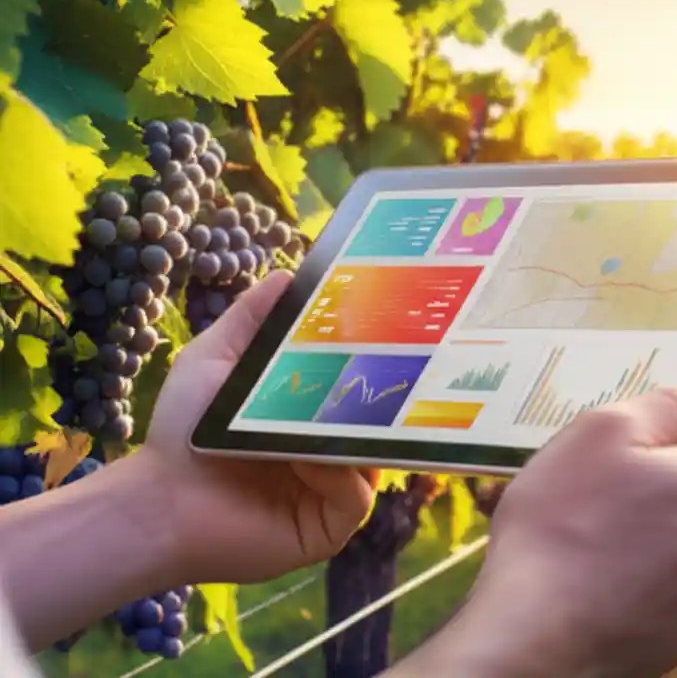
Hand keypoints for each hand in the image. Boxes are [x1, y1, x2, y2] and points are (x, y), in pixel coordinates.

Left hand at [136, 271, 375, 584]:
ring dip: (357, 435)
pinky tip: (308, 457)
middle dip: (385, 400)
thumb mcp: (215, 359)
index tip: (390, 338)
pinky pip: (355, 496)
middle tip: (394, 369)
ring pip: (374, 459)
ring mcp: (331, 493)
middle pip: (379, 425)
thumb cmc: (183, 432)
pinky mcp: (327, 528)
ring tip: (332, 414)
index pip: (361, 391)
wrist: (157, 500)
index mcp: (312, 419)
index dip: (375, 368)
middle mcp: (329, 455)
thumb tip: (288, 274)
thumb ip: (249, 317)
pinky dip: (339, 474)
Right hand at [406, 379, 676, 677]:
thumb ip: (671, 406)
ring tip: (591, 541)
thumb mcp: (603, 433)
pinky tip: (593, 584)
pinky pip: (669, 596)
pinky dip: (641, 585)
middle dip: (674, 486)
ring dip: (657, 539)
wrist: (532, 640)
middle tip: (609, 488)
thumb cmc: (562, 526)